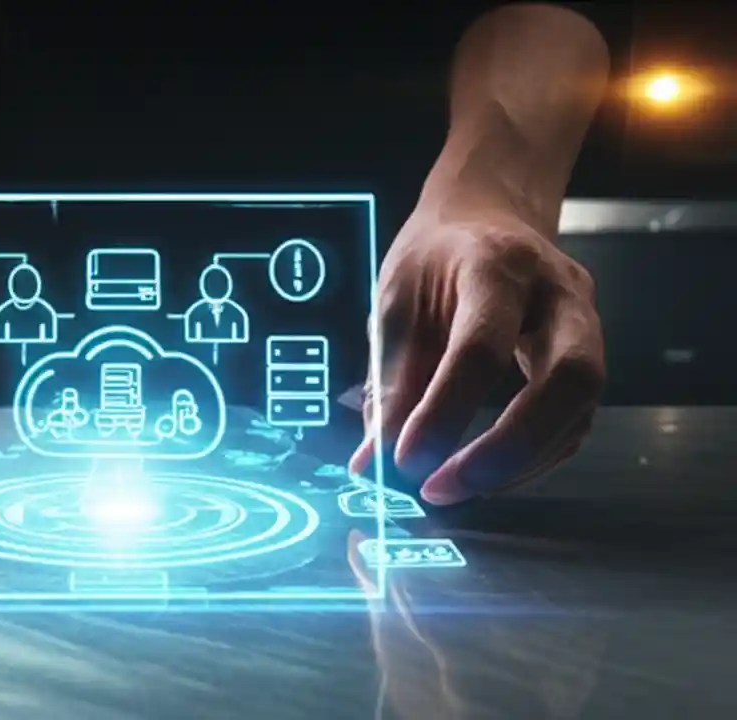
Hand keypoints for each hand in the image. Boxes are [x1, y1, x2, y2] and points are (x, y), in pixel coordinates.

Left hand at [350, 190, 603, 504]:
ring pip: (580, 409)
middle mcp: (559, 294)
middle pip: (568, 379)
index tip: (403, 460)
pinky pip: (574, 423)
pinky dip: (531, 460)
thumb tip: (375, 464)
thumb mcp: (397, 301)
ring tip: (453, 488)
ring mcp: (588, 326)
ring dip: (518, 464)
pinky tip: (484, 475)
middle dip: (508, 447)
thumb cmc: (435, 258)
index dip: (444, 411)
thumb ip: (389, 380)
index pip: (481, 347)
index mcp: (497, 266)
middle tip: (444, 487)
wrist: (488, 217)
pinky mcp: (590, 359)